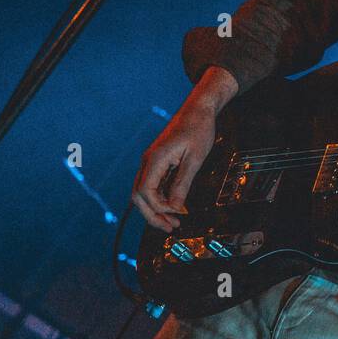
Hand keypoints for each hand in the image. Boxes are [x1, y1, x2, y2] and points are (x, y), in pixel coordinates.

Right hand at [132, 102, 215, 231]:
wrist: (198, 109)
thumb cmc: (198, 129)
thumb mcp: (195, 158)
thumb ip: (183, 183)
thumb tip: (176, 208)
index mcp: (155, 159)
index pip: (145, 192)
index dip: (158, 207)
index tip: (177, 214)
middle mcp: (148, 161)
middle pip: (139, 196)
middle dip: (152, 215)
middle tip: (170, 228)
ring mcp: (151, 162)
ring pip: (144, 192)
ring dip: (156, 209)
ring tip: (173, 222)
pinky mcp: (158, 162)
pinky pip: (153, 185)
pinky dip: (161, 199)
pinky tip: (173, 207)